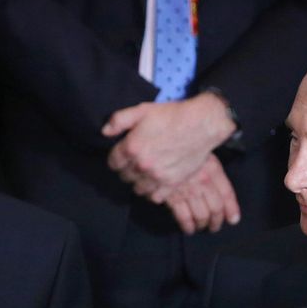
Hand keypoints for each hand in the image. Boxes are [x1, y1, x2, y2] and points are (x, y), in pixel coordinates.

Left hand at [103, 93, 235, 201]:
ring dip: (139, 182)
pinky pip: (154, 197)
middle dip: (127, 170)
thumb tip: (105, 132)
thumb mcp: (142, 110)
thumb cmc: (171, 115)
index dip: (117, 159)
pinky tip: (155, 183)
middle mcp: (142, 165)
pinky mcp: (171, 183)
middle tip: (136, 163)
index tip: (123, 155)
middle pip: (124, 177)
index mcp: (132, 147)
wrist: (201, 124)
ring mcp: (157, 176)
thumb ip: (119, 120)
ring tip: (145, 173)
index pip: (113, 163)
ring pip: (138, 189)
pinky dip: (152, 192)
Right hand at [164, 155, 241, 233]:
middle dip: (216, 221)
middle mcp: (203, 181)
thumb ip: (210, 166)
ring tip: (201, 227)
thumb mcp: (199, 150)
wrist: (155, 149)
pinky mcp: (173, 198)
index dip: (231, 209)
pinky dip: (188, 226)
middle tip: (215, 227)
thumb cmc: (177, 148)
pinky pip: (184, 217)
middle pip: (216, 208)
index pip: (227, 193)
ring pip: (201, 215)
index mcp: (212, 168)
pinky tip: (189, 229)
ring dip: (202, 225)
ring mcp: (188, 191)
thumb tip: (218, 185)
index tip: (233, 219)